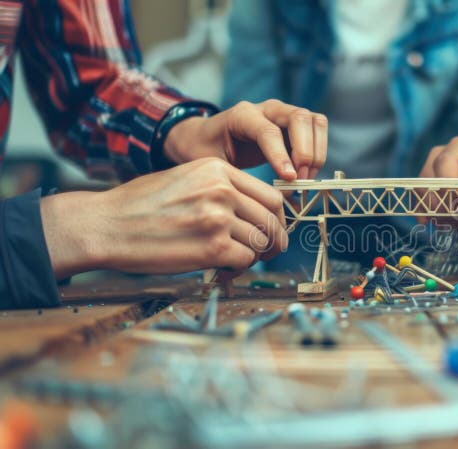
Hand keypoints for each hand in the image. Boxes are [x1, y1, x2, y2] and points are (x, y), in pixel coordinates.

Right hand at [40, 158, 288, 278]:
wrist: (105, 225)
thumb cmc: (140, 206)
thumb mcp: (185, 179)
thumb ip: (221, 189)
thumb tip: (252, 210)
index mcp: (218, 169)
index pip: (270, 194)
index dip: (276, 217)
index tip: (271, 228)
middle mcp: (222, 190)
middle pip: (273, 218)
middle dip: (275, 239)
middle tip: (267, 251)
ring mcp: (218, 218)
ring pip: (262, 241)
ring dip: (256, 256)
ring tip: (238, 260)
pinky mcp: (212, 247)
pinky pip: (246, 260)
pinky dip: (240, 268)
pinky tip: (223, 269)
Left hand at [163, 100, 327, 179]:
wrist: (205, 137)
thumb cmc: (206, 150)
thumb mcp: (212, 163)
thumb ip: (236, 176)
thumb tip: (263, 198)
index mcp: (242, 115)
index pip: (269, 132)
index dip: (282, 156)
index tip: (290, 179)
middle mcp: (267, 109)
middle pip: (299, 118)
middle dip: (305, 151)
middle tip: (300, 180)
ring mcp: (284, 114)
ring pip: (315, 121)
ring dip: (316, 151)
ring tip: (305, 178)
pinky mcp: (295, 125)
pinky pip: (317, 131)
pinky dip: (318, 153)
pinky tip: (306, 174)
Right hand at [418, 137, 457, 222]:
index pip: (443, 166)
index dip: (446, 190)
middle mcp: (443, 155)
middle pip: (425, 182)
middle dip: (441, 207)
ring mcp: (435, 169)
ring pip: (422, 194)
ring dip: (440, 214)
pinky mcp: (435, 183)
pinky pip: (425, 201)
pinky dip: (437, 215)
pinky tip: (453, 225)